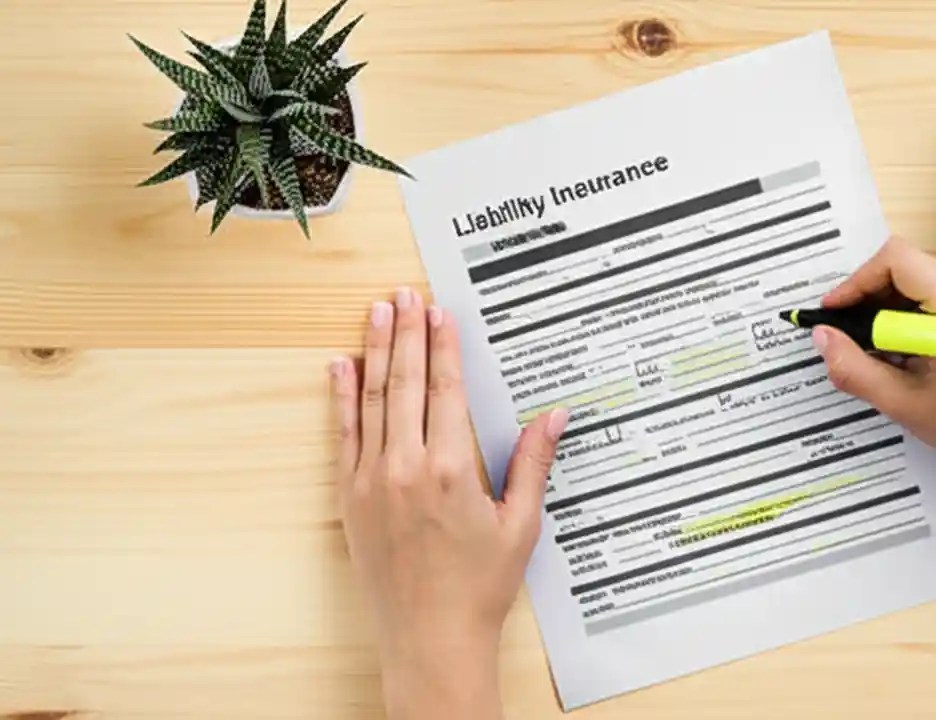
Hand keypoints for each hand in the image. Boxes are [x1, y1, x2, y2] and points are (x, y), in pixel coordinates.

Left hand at [329, 288, 568, 719]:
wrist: (431, 639)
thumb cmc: (479, 588)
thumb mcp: (519, 525)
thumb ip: (532, 464)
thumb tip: (555, 416)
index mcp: (452, 470)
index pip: (445, 390)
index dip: (442, 346)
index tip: (440, 312)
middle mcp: (406, 468)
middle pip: (404, 384)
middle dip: (405, 334)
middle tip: (405, 295)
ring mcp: (372, 482)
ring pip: (371, 401)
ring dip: (374, 352)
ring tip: (376, 313)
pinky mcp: (350, 499)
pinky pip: (344, 436)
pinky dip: (343, 399)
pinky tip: (342, 368)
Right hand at [813, 236, 935, 479]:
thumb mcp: (902, 402)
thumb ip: (855, 368)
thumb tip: (822, 336)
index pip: (898, 262)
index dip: (857, 282)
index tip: (833, 312)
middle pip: (904, 265)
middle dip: (867, 297)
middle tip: (845, 334)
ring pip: (913, 277)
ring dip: (883, 306)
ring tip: (871, 347)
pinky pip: (928, 290)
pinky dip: (901, 312)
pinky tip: (895, 347)